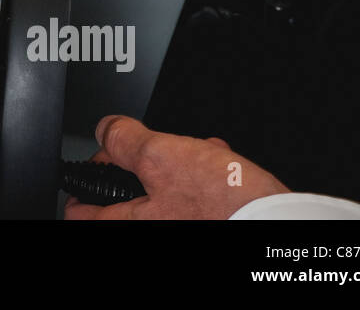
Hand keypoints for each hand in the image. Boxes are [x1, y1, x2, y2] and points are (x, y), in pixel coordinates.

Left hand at [64, 115, 290, 219]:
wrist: (277, 220)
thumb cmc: (225, 203)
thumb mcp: (163, 156)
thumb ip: (125, 141)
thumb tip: (105, 129)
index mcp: (131, 224)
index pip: (81, 213)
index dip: (82, 183)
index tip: (83, 173)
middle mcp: (153, 231)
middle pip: (127, 196)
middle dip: (140, 166)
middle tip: (148, 152)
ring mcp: (181, 227)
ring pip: (163, 192)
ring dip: (176, 165)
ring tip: (195, 152)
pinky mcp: (207, 221)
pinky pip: (191, 198)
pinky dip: (199, 178)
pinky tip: (215, 163)